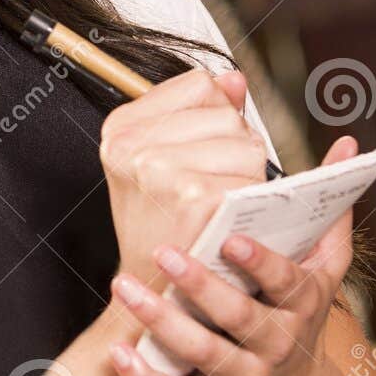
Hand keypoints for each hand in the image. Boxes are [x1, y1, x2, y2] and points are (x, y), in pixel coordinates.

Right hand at [99, 65, 268, 287]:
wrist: (157, 294)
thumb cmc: (164, 229)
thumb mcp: (167, 162)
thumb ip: (201, 114)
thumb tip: (233, 80)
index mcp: (121, 128)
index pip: (199, 86)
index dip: (214, 116)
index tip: (199, 152)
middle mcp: (133, 145)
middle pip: (227, 115)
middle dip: (236, 149)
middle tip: (211, 188)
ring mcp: (161, 170)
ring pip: (247, 144)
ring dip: (248, 176)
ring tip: (219, 206)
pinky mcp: (197, 198)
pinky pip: (254, 177)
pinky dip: (254, 201)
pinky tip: (229, 220)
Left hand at [105, 135, 358, 375]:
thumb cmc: (298, 313)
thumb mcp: (323, 267)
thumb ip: (329, 208)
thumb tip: (347, 146)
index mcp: (300, 303)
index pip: (284, 282)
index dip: (260, 262)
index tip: (231, 238)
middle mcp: (274, 342)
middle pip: (239, 316)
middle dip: (201, 287)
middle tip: (164, 253)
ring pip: (202, 353)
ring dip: (161, 323)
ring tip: (124, 287)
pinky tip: (120, 353)